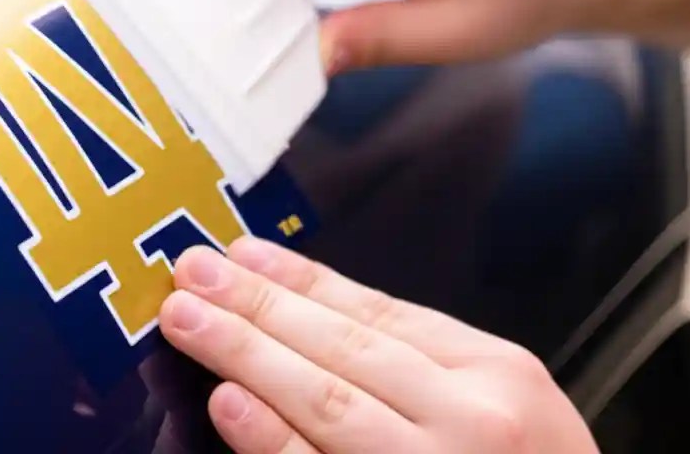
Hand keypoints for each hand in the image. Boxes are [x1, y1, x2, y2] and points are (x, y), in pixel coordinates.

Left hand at [158, 239, 597, 452]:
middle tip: (191, 273)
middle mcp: (469, 419)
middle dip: (258, 304)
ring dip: (247, 354)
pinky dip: (273, 441)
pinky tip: (228, 406)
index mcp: (494, 373)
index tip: (238, 254)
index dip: (300, 280)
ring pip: (328, 401)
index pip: (377, 313)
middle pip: (343, 348)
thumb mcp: (502, 401)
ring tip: (187, 320)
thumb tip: (310, 309)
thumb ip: (424, 360)